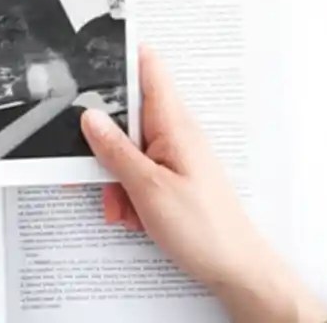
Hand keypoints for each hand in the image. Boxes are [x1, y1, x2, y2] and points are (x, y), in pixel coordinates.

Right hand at [79, 48, 326, 322]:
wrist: (236, 269)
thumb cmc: (204, 229)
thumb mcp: (148, 188)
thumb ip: (115, 150)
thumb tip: (90, 117)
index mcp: (174, 124)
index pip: (148, 69)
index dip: (120, 58)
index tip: (91, 59)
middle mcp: (175, 133)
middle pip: (126, 116)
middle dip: (103, 144)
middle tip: (98, 173)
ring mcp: (174, 155)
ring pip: (126, 150)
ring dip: (114, 178)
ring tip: (122, 207)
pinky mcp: (171, 177)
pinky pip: (137, 173)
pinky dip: (127, 193)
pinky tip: (133, 215)